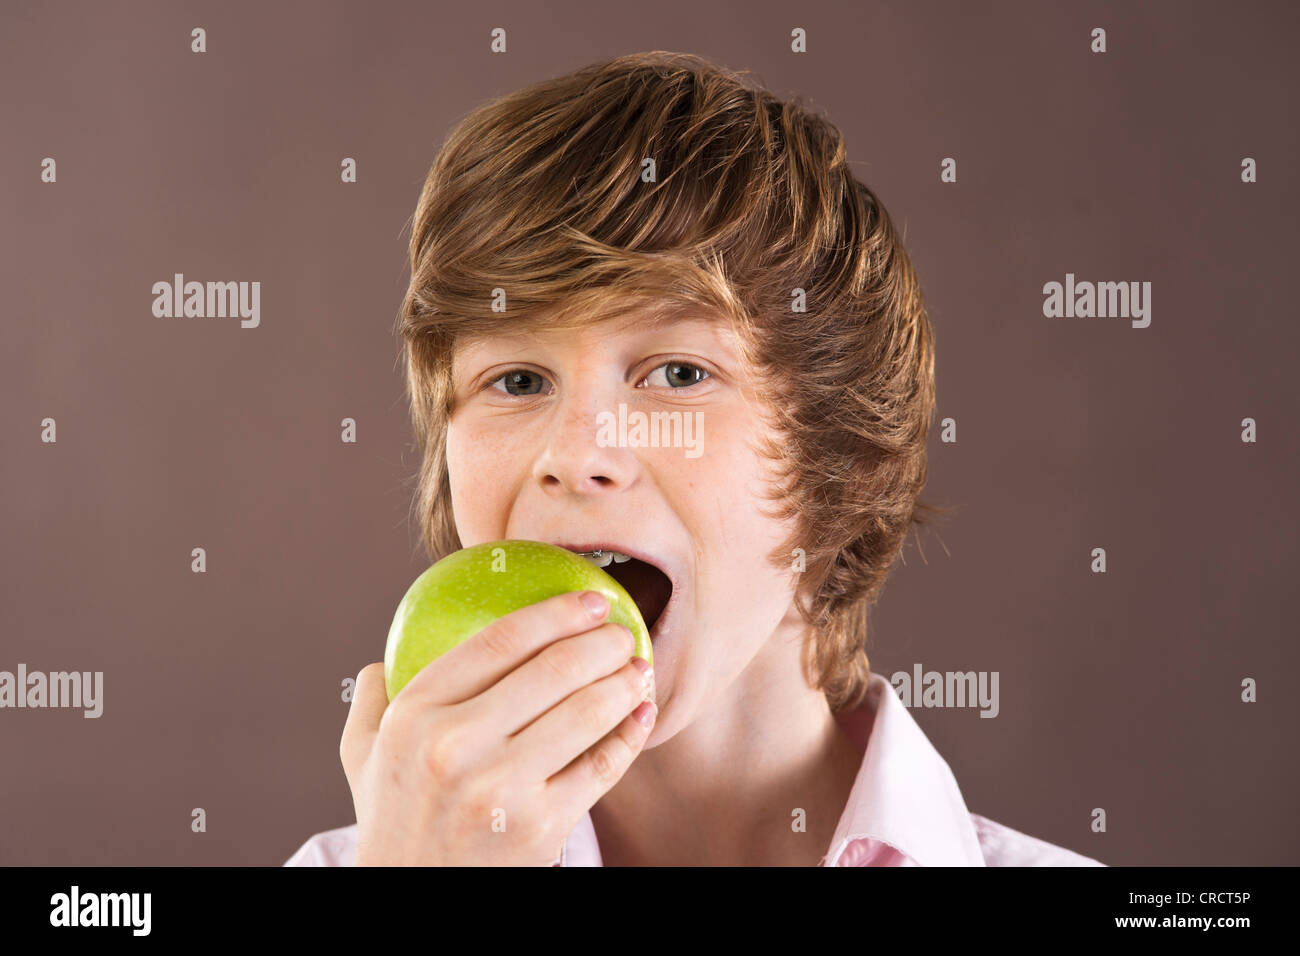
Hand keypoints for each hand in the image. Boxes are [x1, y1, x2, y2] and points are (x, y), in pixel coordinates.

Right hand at [340, 590, 655, 864]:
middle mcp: (456, 746)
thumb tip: (383, 659)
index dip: (555, 613)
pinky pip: (601, 767)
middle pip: (553, 670)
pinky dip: (630, 735)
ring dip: (624, 682)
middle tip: (623, 633)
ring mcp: (501, 788)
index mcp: (416, 714)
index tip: (590, 601)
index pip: (499, 641)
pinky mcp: (541, 826)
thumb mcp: (363, 757)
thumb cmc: (394, 821)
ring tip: (638, 668)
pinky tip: (642, 714)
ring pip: (586, 713)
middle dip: (603, 642)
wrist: (409, 898)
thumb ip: (373, 700)